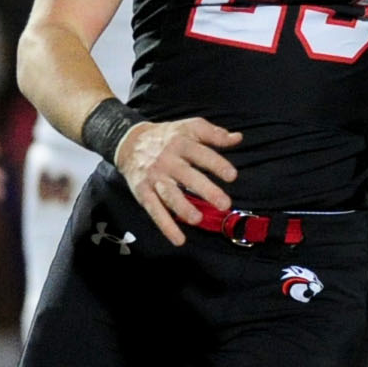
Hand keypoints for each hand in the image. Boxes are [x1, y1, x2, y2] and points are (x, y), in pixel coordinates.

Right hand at [117, 117, 240, 245]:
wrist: (129, 142)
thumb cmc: (168, 137)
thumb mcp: (189, 127)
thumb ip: (214, 134)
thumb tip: (237, 138)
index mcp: (181, 143)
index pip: (201, 153)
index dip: (217, 164)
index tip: (232, 176)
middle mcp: (168, 160)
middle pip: (187, 176)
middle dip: (206, 190)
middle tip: (224, 204)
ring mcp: (155, 177)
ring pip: (169, 194)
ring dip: (182, 208)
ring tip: (197, 219)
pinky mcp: (144, 192)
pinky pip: (155, 210)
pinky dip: (166, 226)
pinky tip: (179, 239)